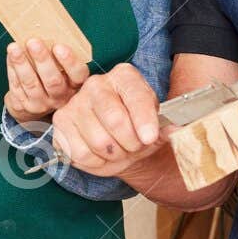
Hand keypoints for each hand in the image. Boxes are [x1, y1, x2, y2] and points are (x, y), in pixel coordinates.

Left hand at [4, 39, 90, 122]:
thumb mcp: (61, 66)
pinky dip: (13, 71)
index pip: (78, 74)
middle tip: (33, 42)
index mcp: (75, 83)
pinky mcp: (26, 105)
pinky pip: (17, 87)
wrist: (38, 100)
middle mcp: (61, 96)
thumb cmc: (52, 73)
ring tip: (14, 48)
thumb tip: (43, 29)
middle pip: (53, 81)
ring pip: (32, 84)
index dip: (69, 61)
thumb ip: (57, 53)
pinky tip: (10, 58)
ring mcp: (43, 103)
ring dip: (22, 64)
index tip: (58, 46)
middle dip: (42, 60)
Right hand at [51, 63, 164, 177]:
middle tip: (135, 146)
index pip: (135, 96)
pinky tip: (101, 154)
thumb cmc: (138, 130)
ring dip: (114, 155)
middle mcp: (96, 84)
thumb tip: (177, 128)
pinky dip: (95, 161)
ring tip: (118, 150)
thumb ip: (168, 127)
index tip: (150, 138)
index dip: (144, 120)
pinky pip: (80, 152)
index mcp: (124, 77)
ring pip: (98, 141)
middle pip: (114, 120)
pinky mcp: (60, 123)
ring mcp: (75, 103)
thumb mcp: (158, 127)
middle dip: (130, 143)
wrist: (119, 143)